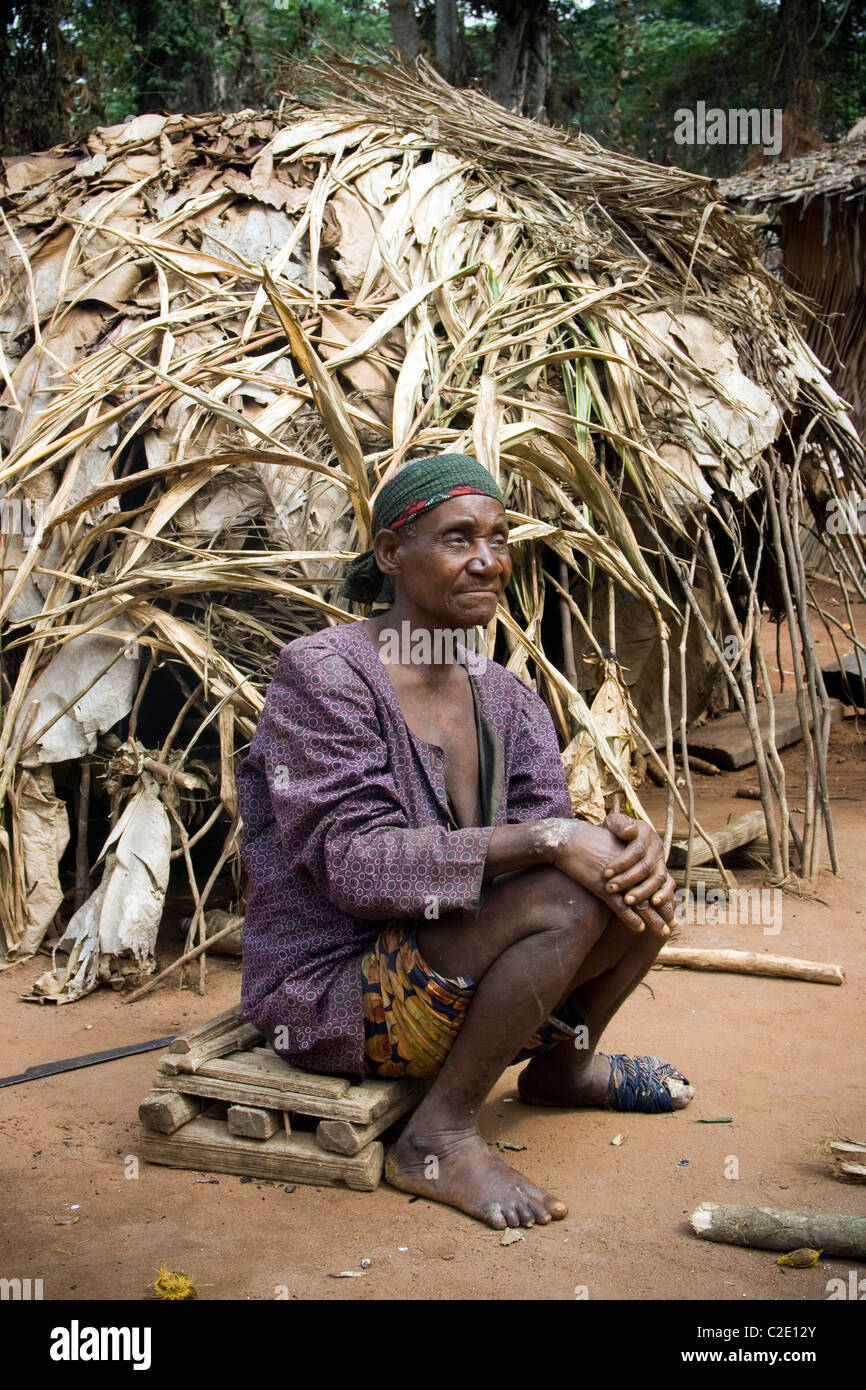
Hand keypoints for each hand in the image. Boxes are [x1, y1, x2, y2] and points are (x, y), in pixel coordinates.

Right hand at [550, 820, 671, 936]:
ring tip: (662, 932)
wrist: (568, 840)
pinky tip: (639, 928)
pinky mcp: (605, 886)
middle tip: (673, 924)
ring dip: (652, 918)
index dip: (663, 894)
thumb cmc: (588, 841)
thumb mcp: (611, 846)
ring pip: (641, 902)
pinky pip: (621, 906)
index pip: (655, 878)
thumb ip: (624, 857)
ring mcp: (619, 878)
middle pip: (652, 892)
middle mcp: (631, 867)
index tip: (671, 907)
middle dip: (663, 910)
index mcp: (635, 857)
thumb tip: (629, 864)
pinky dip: (630, 918)